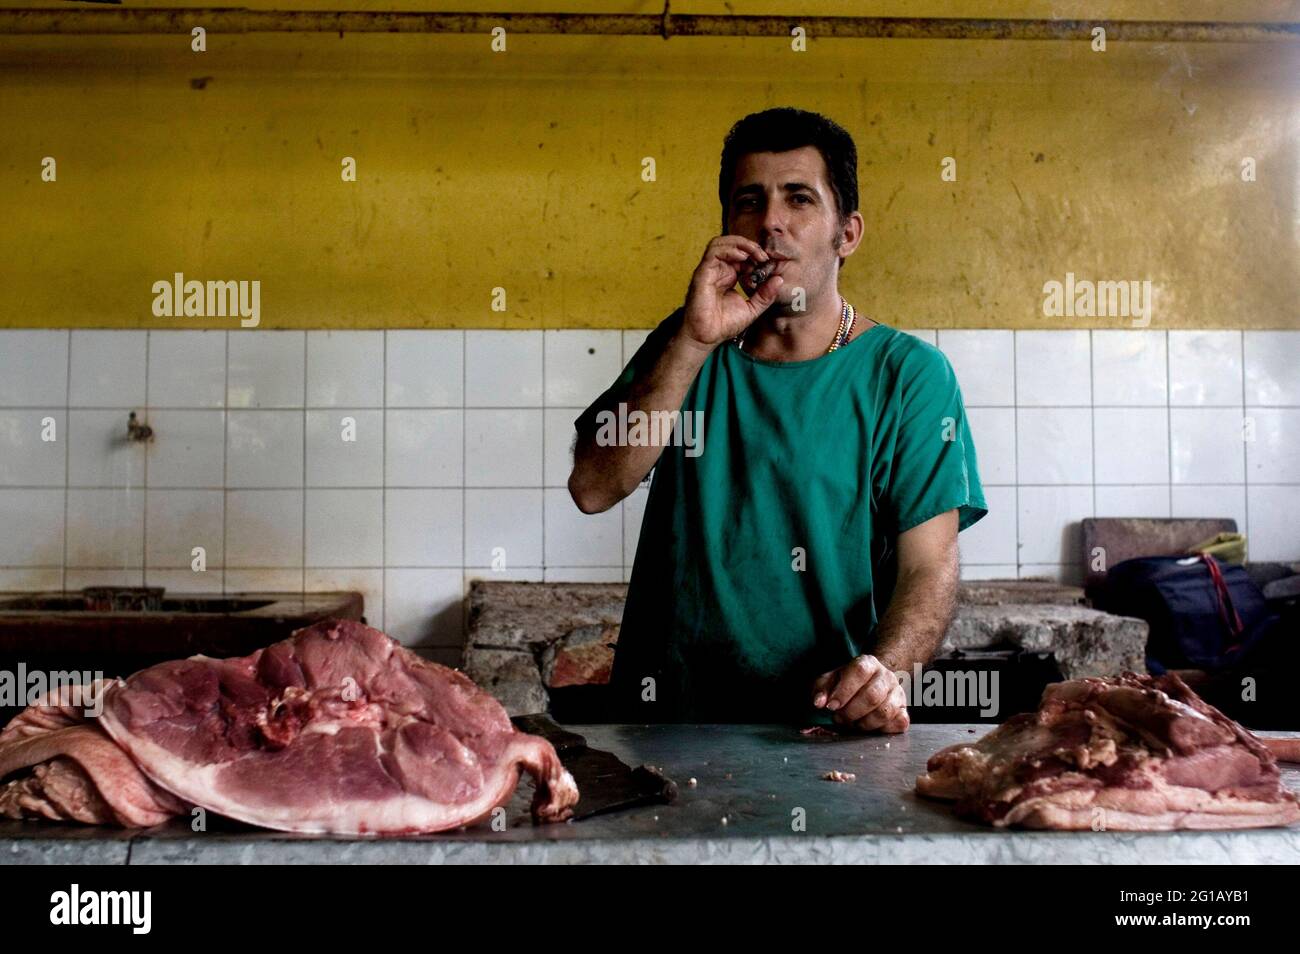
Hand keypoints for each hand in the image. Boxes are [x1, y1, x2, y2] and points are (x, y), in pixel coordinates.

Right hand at [679, 235, 783, 349]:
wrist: (706, 337)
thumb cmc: (723, 325)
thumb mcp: (752, 309)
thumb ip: (765, 295)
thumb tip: (779, 279)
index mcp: (728, 276)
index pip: (742, 256)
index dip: (756, 256)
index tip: (769, 264)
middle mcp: (718, 271)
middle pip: (732, 245)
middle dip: (751, 247)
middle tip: (764, 257)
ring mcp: (709, 270)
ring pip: (721, 243)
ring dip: (740, 244)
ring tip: (755, 253)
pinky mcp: (702, 273)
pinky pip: (714, 252)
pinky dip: (730, 249)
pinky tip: (743, 257)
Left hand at [811, 655, 909, 733]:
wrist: (873, 682)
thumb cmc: (848, 683)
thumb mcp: (830, 680)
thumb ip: (821, 689)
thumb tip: (819, 702)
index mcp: (868, 663)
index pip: (859, 671)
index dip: (844, 690)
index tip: (831, 706)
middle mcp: (887, 676)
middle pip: (872, 696)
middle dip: (851, 712)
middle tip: (839, 718)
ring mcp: (898, 693)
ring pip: (884, 712)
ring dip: (864, 723)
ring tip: (853, 722)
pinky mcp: (904, 711)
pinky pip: (898, 724)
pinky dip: (881, 730)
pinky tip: (869, 726)